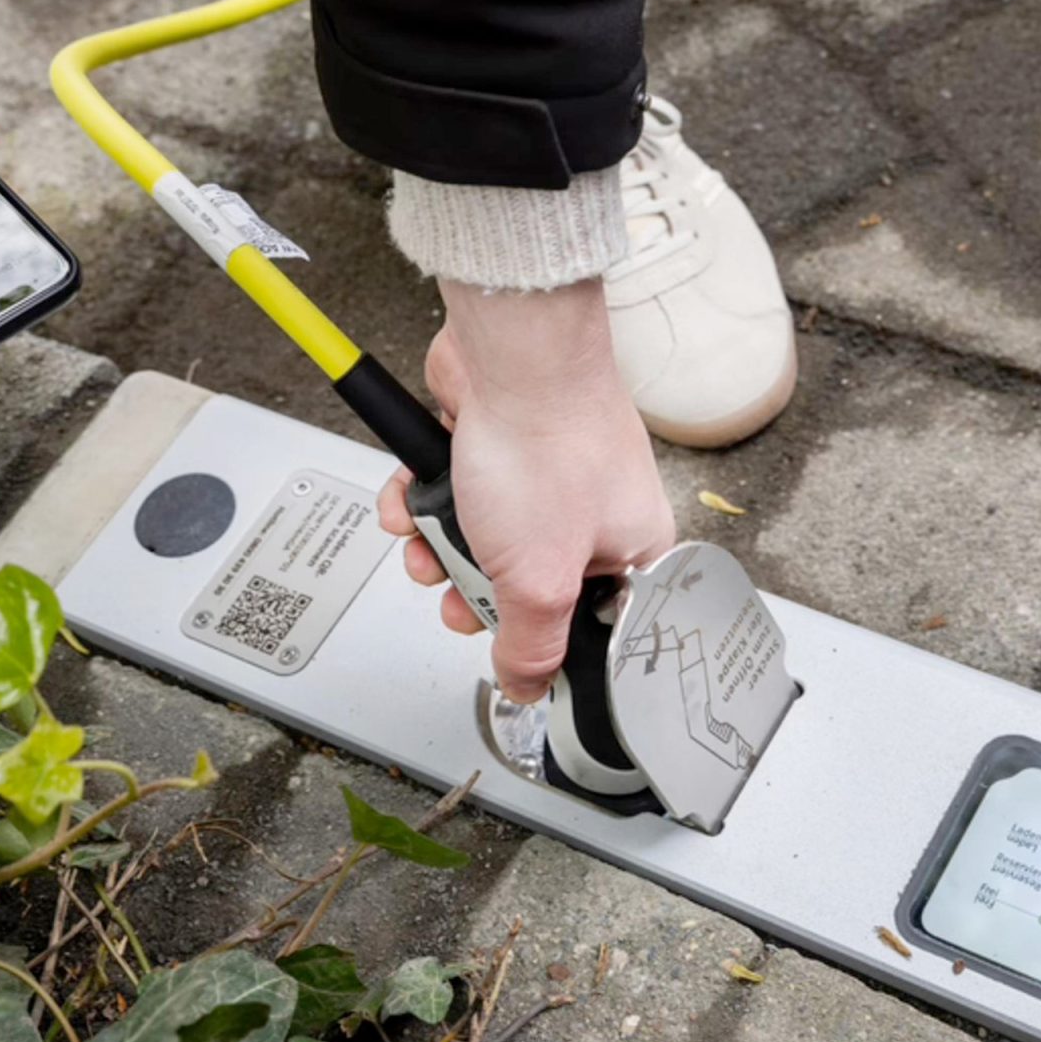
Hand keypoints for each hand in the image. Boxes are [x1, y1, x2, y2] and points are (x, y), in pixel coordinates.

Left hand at [377, 278, 674, 701]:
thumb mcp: (538, 580)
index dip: (540, 637)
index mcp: (629, 547)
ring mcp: (542, 471)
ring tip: (427, 538)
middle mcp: (591, 508)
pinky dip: (423, 498)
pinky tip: (411, 498)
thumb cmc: (546, 446)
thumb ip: (532, 644)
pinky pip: (453, 490)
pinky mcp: (495, 441)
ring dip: (438, 544)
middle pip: (524, 581)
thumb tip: (527, 687)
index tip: (507, 642)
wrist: (509, 354)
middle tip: (459, 590)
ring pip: (480, 536)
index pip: (588, 621)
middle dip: (473, 587)